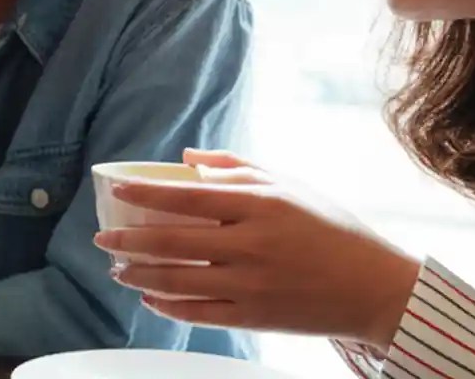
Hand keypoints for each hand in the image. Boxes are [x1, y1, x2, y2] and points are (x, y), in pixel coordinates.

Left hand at [93, 149, 420, 348]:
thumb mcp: (291, 185)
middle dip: (129, 241)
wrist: (371, 287)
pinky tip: (149, 297)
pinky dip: (167, 305)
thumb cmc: (331, 228)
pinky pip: (197, 313)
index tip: (117, 191)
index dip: (146, 193)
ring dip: (139, 275)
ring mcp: (251, 284)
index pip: (188, 195)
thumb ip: (237, 167)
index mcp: (261, 204)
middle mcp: (251, 244)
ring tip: (118, 269)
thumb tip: (187, 157)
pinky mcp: (253, 317)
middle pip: (173, 241)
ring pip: (177, 280)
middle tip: (103, 239)